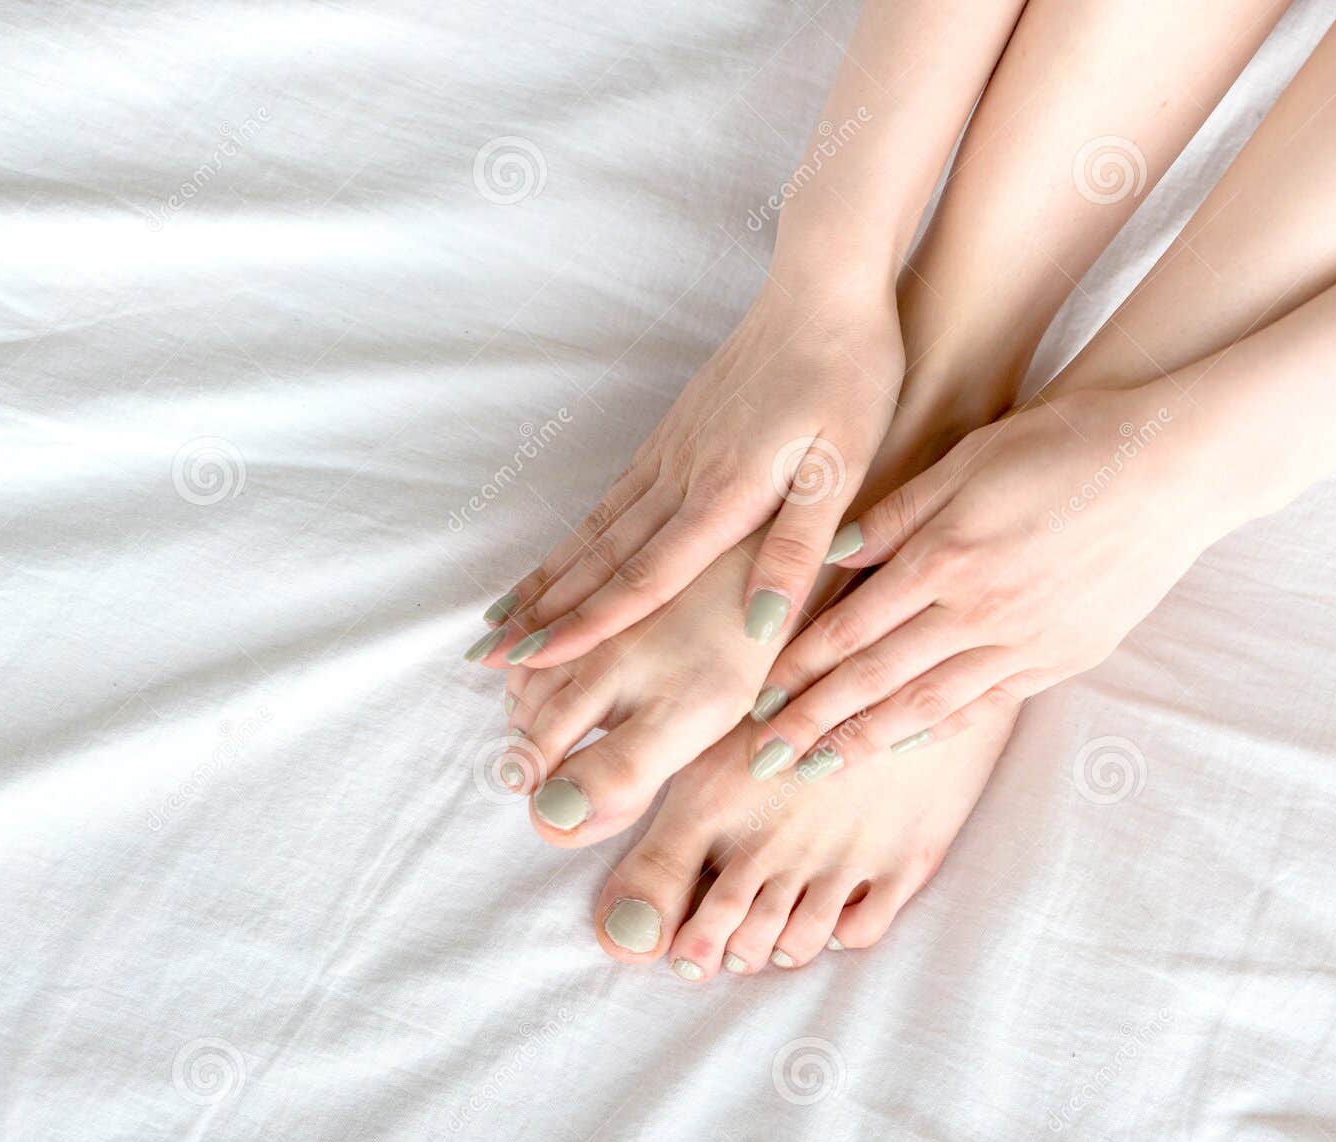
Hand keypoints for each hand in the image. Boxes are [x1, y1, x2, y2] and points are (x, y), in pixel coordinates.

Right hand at [480, 280, 904, 668]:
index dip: (589, 626)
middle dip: (544, 614)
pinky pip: (610, 500)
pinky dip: (574, 539)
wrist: (823, 288)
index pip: (643, 578)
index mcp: (723, 495)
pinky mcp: (672, 437)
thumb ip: (796, 549)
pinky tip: (556, 560)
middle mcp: (682, 478)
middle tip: (489, 657)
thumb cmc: (846, 378)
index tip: (535, 660)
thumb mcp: (843, 467)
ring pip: (595, 532)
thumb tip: (758, 629)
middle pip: (601, 561)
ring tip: (500, 619)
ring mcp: (670, 455)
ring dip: (546, 580)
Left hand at [748, 387, 1237, 778]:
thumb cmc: (1065, 443)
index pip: (849, 629)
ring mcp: (1024, 640)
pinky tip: (905, 743)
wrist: (1175, 463)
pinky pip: (988, 703)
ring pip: (927, 704)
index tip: (757, 701)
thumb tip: (828, 552)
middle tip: (765, 758)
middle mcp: (978, 610)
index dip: (797, 671)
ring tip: (820, 766)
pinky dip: (939, 727)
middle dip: (813, 723)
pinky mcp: (1064, 654)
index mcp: (944, 557)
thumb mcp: (968, 458)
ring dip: (866, 739)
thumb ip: (895, 513)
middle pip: (875, 680)